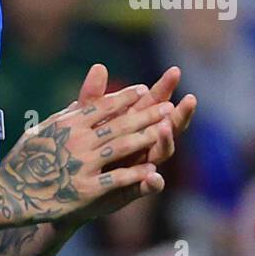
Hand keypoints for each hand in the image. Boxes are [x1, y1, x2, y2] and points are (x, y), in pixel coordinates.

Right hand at [0, 85, 174, 227]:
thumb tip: (82, 102)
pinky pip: (115, 179)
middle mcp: (76, 141)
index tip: (144, 90)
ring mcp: (81, 165)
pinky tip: (153, 170)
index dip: (125, 97)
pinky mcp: (84, 190)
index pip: (102, 106)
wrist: (8, 195)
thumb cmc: (23, 161)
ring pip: (120, 147)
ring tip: (166, 130)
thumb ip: (66, 117)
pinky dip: (135, 174)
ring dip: (146, 137)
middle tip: (167, 106)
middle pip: (118, 123)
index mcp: (66, 124)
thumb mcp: (41, 131)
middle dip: (146, 114)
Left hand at [61, 63, 197, 222]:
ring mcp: (141, 165)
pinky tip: (153, 177)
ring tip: (164, 128)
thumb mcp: (84, 119)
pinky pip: (148, 186)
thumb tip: (98, 66)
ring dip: (166, 140)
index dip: (165, 87)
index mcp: (134, 123)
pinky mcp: (133, 188)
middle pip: (168, 126)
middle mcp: (144, 143)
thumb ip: (93, 97)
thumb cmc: (79, 147)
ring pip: (162, 152)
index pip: (155, 102)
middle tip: (189, 100)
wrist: (65, 183)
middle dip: (179, 113)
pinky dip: (152, 182)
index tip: (174, 71)